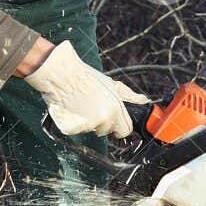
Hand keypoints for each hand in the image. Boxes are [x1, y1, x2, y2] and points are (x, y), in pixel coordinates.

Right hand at [23, 40, 147, 137]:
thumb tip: (144, 100)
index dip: (119, 126)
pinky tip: (70, 109)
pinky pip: (74, 131)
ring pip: (91, 130)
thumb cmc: (87, 77)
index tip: (112, 119)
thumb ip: (129, 96)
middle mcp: (102, 120)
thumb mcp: (112, 85)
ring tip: (80, 105)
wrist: (61, 74)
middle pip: (107, 131)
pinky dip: (72, 123)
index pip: (124, 131)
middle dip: (102, 122)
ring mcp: (86, 126)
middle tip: (92, 106)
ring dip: (87, 122)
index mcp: (115, 111)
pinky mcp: (71, 129)